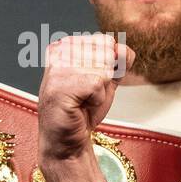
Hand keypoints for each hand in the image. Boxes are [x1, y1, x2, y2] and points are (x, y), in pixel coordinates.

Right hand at [38, 33, 134, 161]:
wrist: (70, 140)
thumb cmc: (83, 110)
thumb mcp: (106, 80)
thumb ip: (119, 60)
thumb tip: (122, 49)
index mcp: (66, 45)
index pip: (105, 41)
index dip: (108, 66)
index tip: (91, 83)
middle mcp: (58, 52)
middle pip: (106, 53)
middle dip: (104, 78)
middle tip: (87, 94)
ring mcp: (58, 67)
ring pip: (103, 68)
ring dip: (100, 91)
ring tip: (83, 100)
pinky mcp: (61, 84)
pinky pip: (98, 83)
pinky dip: (97, 100)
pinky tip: (81, 106)